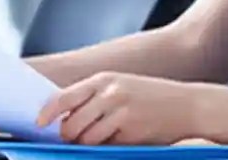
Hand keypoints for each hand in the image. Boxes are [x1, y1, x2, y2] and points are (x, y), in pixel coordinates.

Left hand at [35, 72, 196, 145]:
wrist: (189, 105)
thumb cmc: (151, 98)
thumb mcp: (120, 87)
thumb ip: (94, 98)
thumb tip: (64, 117)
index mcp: (103, 80)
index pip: (63, 97)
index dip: (47, 112)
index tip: (39, 123)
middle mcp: (109, 93)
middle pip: (71, 123)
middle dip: (68, 135)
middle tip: (73, 138)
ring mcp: (120, 112)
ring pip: (86, 138)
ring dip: (87, 144)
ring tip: (102, 137)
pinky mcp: (131, 131)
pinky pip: (106, 146)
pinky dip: (107, 147)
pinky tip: (120, 139)